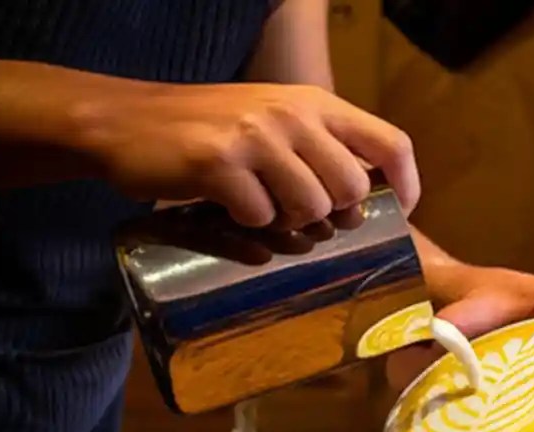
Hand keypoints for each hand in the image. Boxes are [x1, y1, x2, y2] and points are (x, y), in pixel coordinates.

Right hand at [83, 82, 419, 232]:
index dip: (406, 186)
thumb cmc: (210, 130)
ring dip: (286, 223)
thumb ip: (323, 149)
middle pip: (352, 189)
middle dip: (330, 215)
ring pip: (310, 209)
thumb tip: (365, 206)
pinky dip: (246, 226)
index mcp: (316, 103)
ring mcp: (256, 137)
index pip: (392, 144)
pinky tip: (226, 206)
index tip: (398, 212)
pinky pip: (260, 219)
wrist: (126, 120)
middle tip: (295, 212)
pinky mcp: (219, 163)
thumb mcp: (276, 121)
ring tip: (257, 206)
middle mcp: (292, 114)